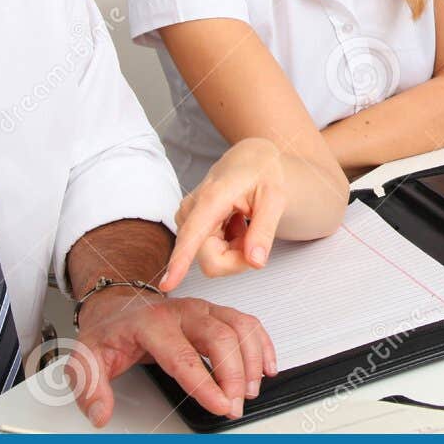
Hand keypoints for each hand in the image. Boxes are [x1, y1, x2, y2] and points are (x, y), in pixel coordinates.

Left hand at [70, 287, 276, 427]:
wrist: (119, 307)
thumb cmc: (110, 333)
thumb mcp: (87, 359)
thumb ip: (90, 388)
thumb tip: (101, 413)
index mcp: (152, 323)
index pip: (183, 356)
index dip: (205, 384)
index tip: (220, 405)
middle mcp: (183, 312)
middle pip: (220, 337)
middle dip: (234, 375)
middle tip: (234, 405)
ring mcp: (204, 310)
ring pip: (240, 327)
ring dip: (252, 360)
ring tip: (249, 391)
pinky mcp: (217, 313)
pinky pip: (248, 323)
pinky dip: (263, 345)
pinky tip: (266, 367)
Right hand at [160, 137, 287, 287]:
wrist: (250, 159)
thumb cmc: (263, 173)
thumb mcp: (275, 198)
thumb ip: (264, 231)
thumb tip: (255, 262)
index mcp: (211, 199)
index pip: (193, 236)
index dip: (181, 262)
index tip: (168, 283)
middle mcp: (191, 210)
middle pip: (212, 260)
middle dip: (239, 258)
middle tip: (255, 233)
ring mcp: (187, 219)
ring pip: (212, 259)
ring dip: (234, 250)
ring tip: (244, 223)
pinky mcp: (188, 226)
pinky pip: (210, 254)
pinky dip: (229, 246)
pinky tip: (235, 224)